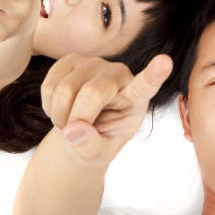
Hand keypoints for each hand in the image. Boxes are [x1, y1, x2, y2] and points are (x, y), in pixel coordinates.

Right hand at [41, 54, 172, 166]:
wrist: (79, 129)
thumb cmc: (97, 140)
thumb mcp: (98, 155)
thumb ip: (90, 147)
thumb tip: (74, 130)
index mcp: (136, 97)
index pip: (146, 85)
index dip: (154, 74)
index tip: (165, 62)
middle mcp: (119, 73)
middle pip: (92, 92)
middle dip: (75, 120)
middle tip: (74, 133)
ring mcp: (95, 62)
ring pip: (65, 89)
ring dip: (60, 115)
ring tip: (69, 121)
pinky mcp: (72, 59)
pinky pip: (50, 83)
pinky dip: (49, 105)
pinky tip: (60, 108)